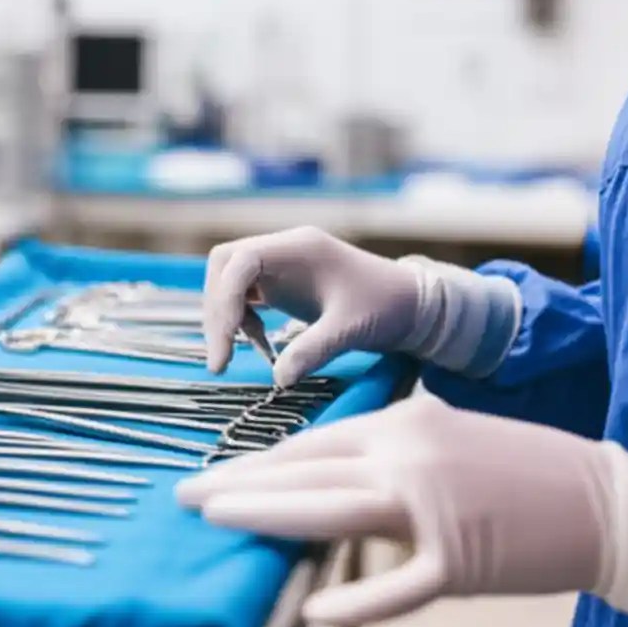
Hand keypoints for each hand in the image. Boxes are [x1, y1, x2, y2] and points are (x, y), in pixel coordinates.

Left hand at [176, 394, 610, 626]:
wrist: (606, 498)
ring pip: (333, 513)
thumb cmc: (528, 467)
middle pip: (309, 470)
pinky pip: (398, 587)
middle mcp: (412, 456)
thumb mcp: (452, 439)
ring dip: (267, 516)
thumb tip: (338, 474)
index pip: (316, 443)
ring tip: (213, 522)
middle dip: (241, 484)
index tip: (217, 472)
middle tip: (186, 494)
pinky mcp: (461, 561)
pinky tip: (314, 613)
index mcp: (409, 424)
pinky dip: (357, 603)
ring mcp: (435, 509)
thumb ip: (394, 451)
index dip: (261, 461)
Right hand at [202, 227, 420, 386]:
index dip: (225, 299)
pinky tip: (259, 345)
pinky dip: (241, 320)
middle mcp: (285, 250)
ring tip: (235, 356)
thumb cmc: (386, 307)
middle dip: (216, 310)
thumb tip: (278, 378)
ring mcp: (281, 265)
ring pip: (230, 281)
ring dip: (225, 317)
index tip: (226, 341)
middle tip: (221, 356)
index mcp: (300, 248)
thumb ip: (313, 350)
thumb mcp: (351, 330)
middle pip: (224, 267)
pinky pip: (245, 295)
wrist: (411, 304)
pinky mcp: (282, 283)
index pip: (241, 260)